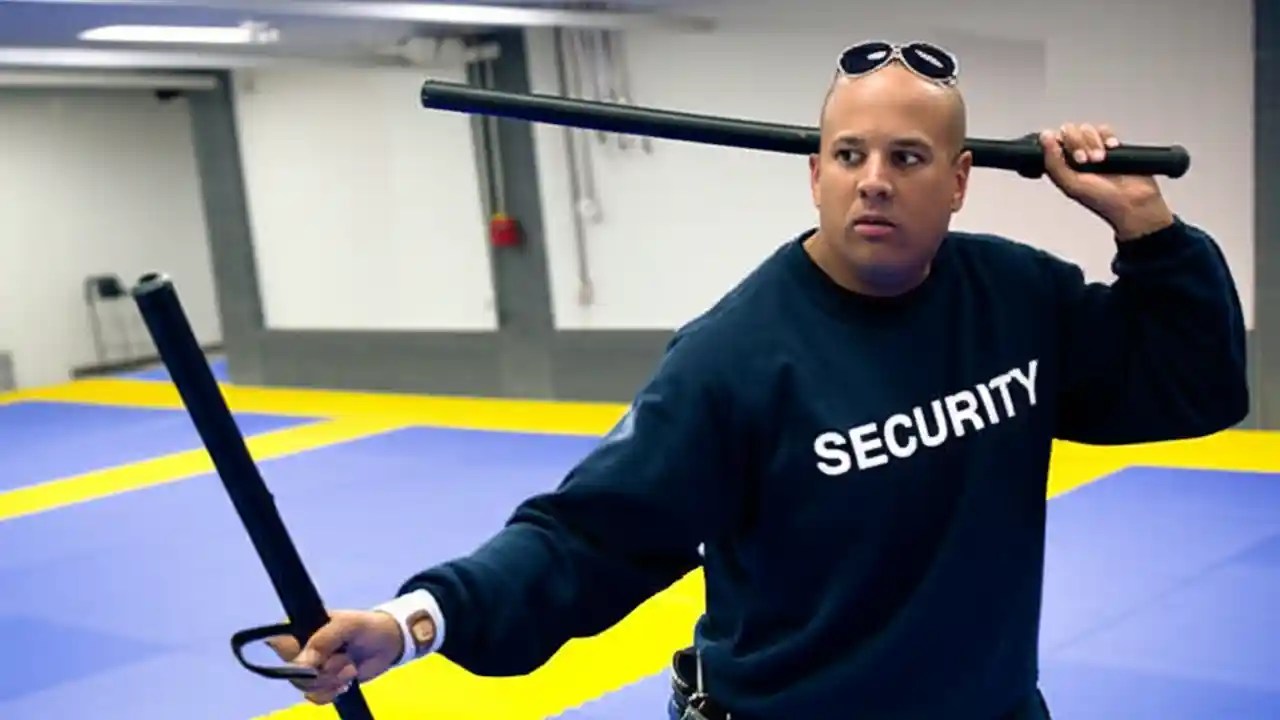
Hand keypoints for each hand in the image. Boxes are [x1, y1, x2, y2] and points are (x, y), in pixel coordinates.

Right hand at [265, 610, 406, 704]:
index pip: (278, 644)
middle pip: (292, 671)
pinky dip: (332, 692)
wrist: (389, 643)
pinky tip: (347, 682)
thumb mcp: (347, 626)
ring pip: (305, 687)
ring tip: (350, 669)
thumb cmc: (366, 626)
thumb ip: (323, 641)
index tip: (312, 659)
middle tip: (343, 662)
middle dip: (319, 672)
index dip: (290, 655)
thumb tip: (302, 665)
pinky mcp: (324, 684)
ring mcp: (312, 668)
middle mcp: (302, 649)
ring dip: (330, 682)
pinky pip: (316, 697)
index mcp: (302, 629)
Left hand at [1039, 123, 1174, 239]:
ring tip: (1100, 160)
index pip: (1053, 141)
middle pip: (1069, 131)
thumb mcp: (1070, 184)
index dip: (1062, 144)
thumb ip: (1053, 162)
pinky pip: (1104, 130)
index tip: (1073, 156)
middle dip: (1078, 144)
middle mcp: (1075, 155)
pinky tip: (1111, 150)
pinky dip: (1107, 138)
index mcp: (1062, 165)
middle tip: (1086, 161)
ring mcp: (1093, 148)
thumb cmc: (1102, 199)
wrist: (1132, 200)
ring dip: (1093, 143)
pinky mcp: (1111, 145)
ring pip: (1086, 129)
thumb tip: (1044, 138)